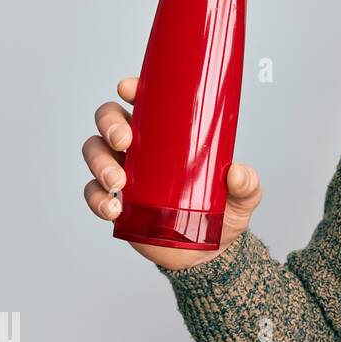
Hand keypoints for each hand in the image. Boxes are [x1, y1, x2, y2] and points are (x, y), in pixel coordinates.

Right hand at [82, 76, 263, 270]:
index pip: (145, 101)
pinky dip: (97, 198)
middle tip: (125, 142)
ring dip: (100, 163)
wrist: (207, 252)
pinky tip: (113, 208)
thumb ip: (246, 184)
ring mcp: (125, 173)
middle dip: (110, 125)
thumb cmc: (223, 211)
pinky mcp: (115, 200)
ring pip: (95, 152)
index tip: (129, 89)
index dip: (132, 89)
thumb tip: (237, 173)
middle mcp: (142, 147)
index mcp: (169, 134)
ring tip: (117, 182)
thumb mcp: (243, 196)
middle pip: (109, 121)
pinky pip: (93, 192)